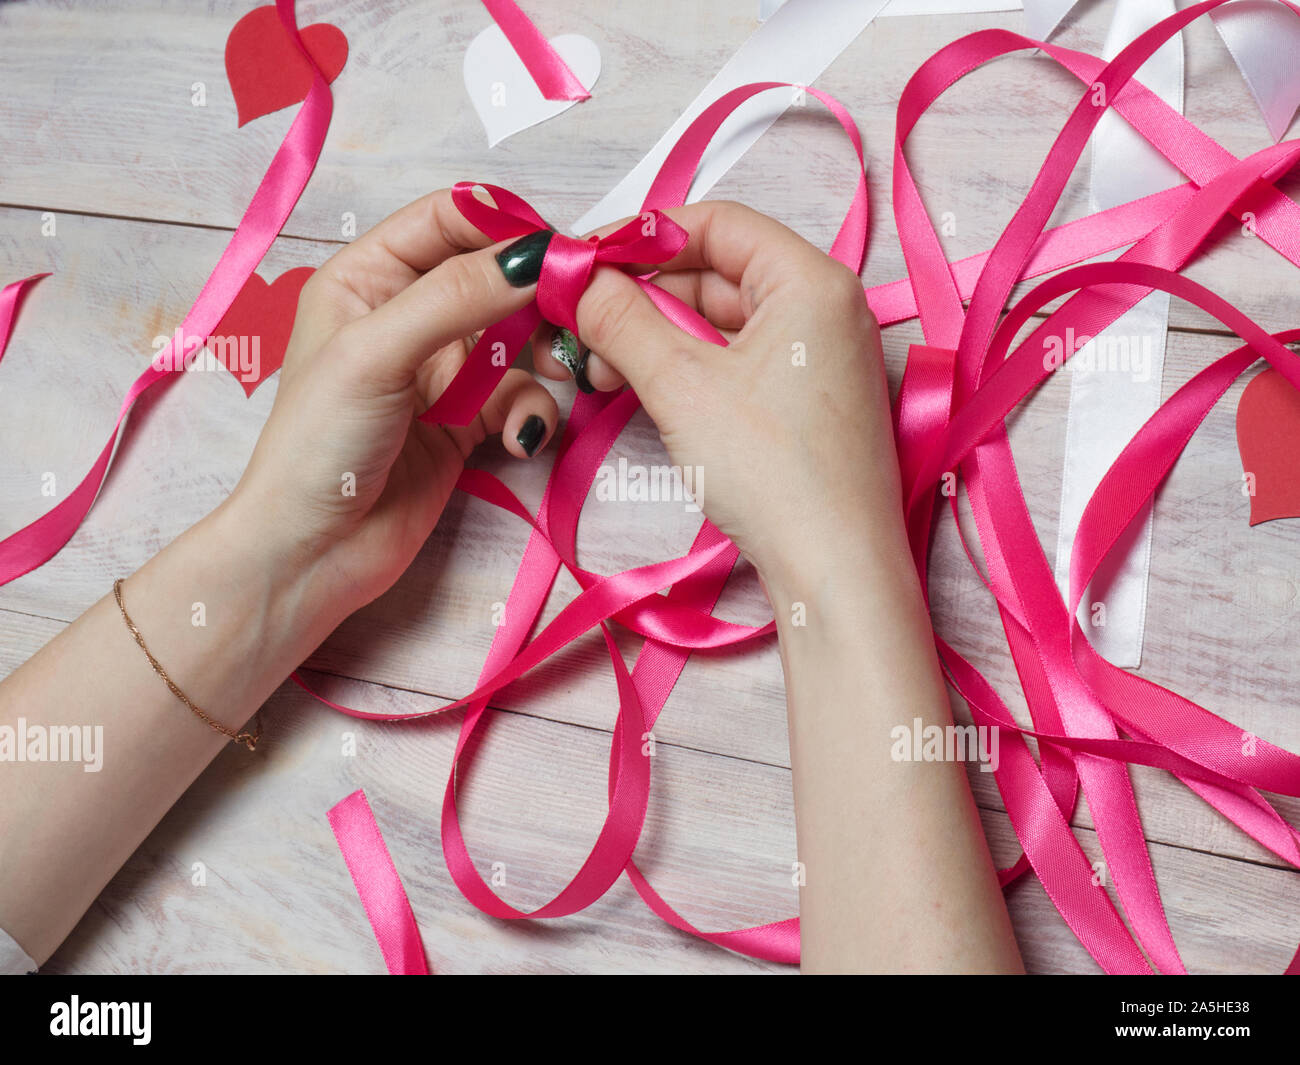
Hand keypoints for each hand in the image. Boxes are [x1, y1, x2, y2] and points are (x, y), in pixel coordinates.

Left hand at [225, 189, 559, 621]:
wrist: (312, 555)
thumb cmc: (317, 446)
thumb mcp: (377, 354)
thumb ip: (456, 297)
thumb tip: (534, 256)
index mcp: (368, 277)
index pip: (448, 220)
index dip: (505, 226)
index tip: (558, 251)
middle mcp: (408, 315)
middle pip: (495, 277)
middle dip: (539, 297)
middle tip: (580, 315)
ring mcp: (441, 371)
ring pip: (519, 339)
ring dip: (545, 359)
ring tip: (561, 378)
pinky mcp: (468, 422)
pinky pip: (521, 399)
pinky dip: (532, 415)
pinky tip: (519, 441)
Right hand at [532, 201, 899, 596]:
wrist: (835, 573)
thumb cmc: (776, 474)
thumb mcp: (681, 386)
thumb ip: (620, 321)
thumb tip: (574, 279)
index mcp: (813, 280)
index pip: (716, 223)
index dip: (641, 236)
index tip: (584, 260)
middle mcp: (827, 308)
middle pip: (717, 271)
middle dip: (642, 296)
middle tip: (580, 323)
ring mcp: (822, 358)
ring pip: (723, 321)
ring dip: (657, 337)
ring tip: (602, 370)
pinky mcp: (810, 402)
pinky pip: (739, 361)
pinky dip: (688, 369)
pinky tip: (642, 389)